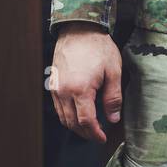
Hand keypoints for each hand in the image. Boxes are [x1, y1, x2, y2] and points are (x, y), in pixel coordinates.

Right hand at [48, 23, 122, 142]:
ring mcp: (56, 88)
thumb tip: (113, 118)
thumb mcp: (113, 71)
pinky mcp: (53, 83)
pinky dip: (67, 115)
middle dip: (85, 133)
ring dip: (75, 126)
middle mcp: (64, 91)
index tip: (102, 138)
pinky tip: (78, 113)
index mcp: (80, 90)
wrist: (79, 28)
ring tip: (89, 127)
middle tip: (97, 135)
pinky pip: (58, 107)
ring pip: (63, 117)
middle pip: (72, 123)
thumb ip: (113, 97)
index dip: (95, 133)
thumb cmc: (98, 46)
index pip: (86, 122)